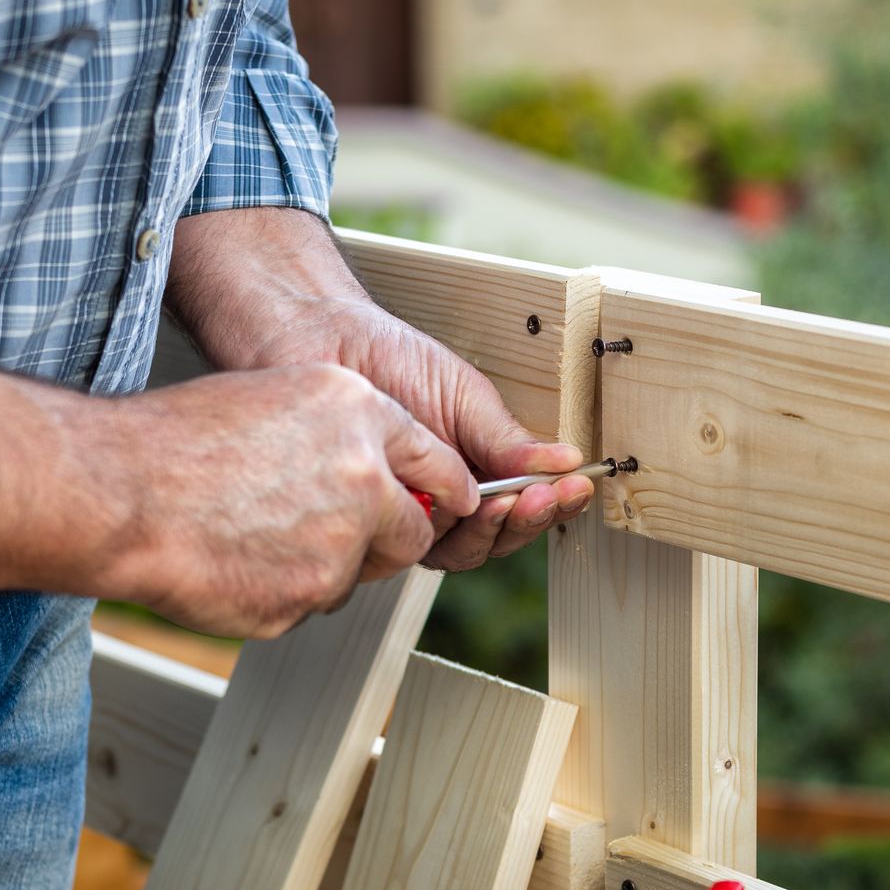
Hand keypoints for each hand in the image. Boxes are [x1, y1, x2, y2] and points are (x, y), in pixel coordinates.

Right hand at [110, 364, 475, 636]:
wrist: (119, 494)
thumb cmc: (175, 442)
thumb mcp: (271, 397)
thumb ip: (336, 432)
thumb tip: (375, 468)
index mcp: (358, 413)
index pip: (438, 463)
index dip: (442, 491)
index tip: (447, 507)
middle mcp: (364, 477)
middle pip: (412, 533)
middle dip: (384, 543)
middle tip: (327, 534)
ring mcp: (340, 545)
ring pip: (355, 575)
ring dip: (322, 568)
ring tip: (252, 536)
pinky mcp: (307, 597)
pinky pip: (308, 605)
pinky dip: (278, 593)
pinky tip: (232, 562)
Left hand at [167, 208, 596, 569]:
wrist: (314, 337)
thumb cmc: (382, 355)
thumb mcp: (461, 392)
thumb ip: (505, 437)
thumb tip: (564, 460)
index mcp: (468, 471)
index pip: (518, 505)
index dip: (550, 503)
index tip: (575, 485)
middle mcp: (435, 501)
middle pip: (492, 539)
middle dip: (525, 521)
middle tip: (540, 496)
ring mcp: (399, 513)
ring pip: (455, 552)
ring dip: (490, 530)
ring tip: (503, 498)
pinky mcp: (361, 522)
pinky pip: (403, 547)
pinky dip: (435, 531)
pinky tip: (454, 505)